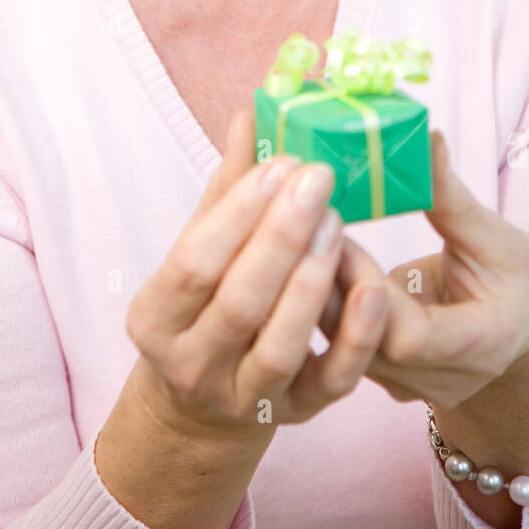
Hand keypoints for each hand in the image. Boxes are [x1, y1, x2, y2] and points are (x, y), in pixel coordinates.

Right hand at [125, 108, 389, 434]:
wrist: (205, 400)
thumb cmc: (207, 301)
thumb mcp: (203, 246)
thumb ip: (228, 187)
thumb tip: (251, 112)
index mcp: (155, 318)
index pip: (193, 261)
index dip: (239, 211)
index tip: (281, 163)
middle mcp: (190, 365)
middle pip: (238, 301)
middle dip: (281, 235)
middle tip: (320, 179)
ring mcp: (241, 397)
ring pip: (280, 344)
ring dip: (313, 278)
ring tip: (340, 222)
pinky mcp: (293, 416)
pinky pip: (329, 382)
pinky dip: (355, 338)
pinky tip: (374, 289)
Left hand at [318, 131, 528, 409]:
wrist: (524, 333)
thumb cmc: (520, 281)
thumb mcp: (499, 237)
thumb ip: (454, 200)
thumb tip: (427, 138)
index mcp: (481, 346)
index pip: (410, 339)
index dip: (367, 290)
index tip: (343, 236)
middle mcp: (438, 379)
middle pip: (364, 341)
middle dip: (328, 281)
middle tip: (300, 222)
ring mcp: (406, 384)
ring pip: (341, 345)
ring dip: (314, 288)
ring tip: (294, 232)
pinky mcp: (379, 372)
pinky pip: (339, 340)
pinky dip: (318, 298)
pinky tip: (300, 254)